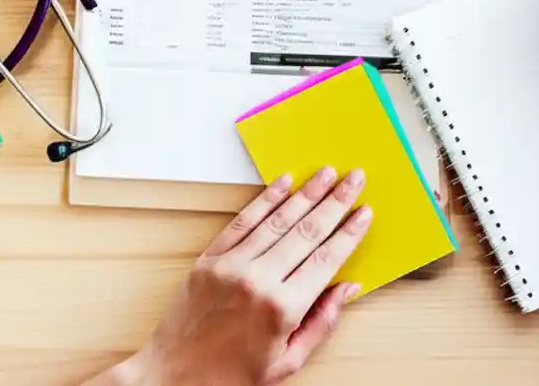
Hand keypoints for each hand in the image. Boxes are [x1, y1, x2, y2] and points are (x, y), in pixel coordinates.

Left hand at [95, 168, 372, 385]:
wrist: (174, 377)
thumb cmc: (231, 377)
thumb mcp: (287, 362)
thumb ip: (321, 322)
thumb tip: (347, 288)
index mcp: (282, 309)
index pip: (326, 260)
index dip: (348, 233)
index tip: (364, 213)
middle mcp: (257, 280)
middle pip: (306, 232)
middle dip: (335, 202)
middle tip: (354, 178)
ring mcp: (230, 266)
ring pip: (277, 220)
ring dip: (305, 193)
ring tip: (326, 173)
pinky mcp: (209, 259)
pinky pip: (242, 222)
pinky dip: (264, 200)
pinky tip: (283, 183)